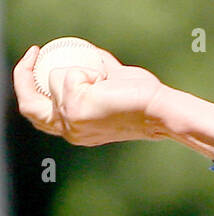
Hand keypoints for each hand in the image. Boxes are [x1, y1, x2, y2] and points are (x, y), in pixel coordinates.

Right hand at [13, 42, 164, 146]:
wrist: (159, 110)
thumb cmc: (143, 101)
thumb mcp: (110, 89)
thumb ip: (94, 77)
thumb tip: (84, 55)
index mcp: (76, 132)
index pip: (39, 115)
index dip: (30, 88)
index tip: (36, 62)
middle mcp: (69, 131)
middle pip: (29, 105)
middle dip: (22, 77)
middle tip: (34, 54)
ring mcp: (70, 120)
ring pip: (54, 79)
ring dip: (80, 70)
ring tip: (105, 81)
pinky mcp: (75, 106)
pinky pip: (71, 72)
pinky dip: (90, 69)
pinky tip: (107, 82)